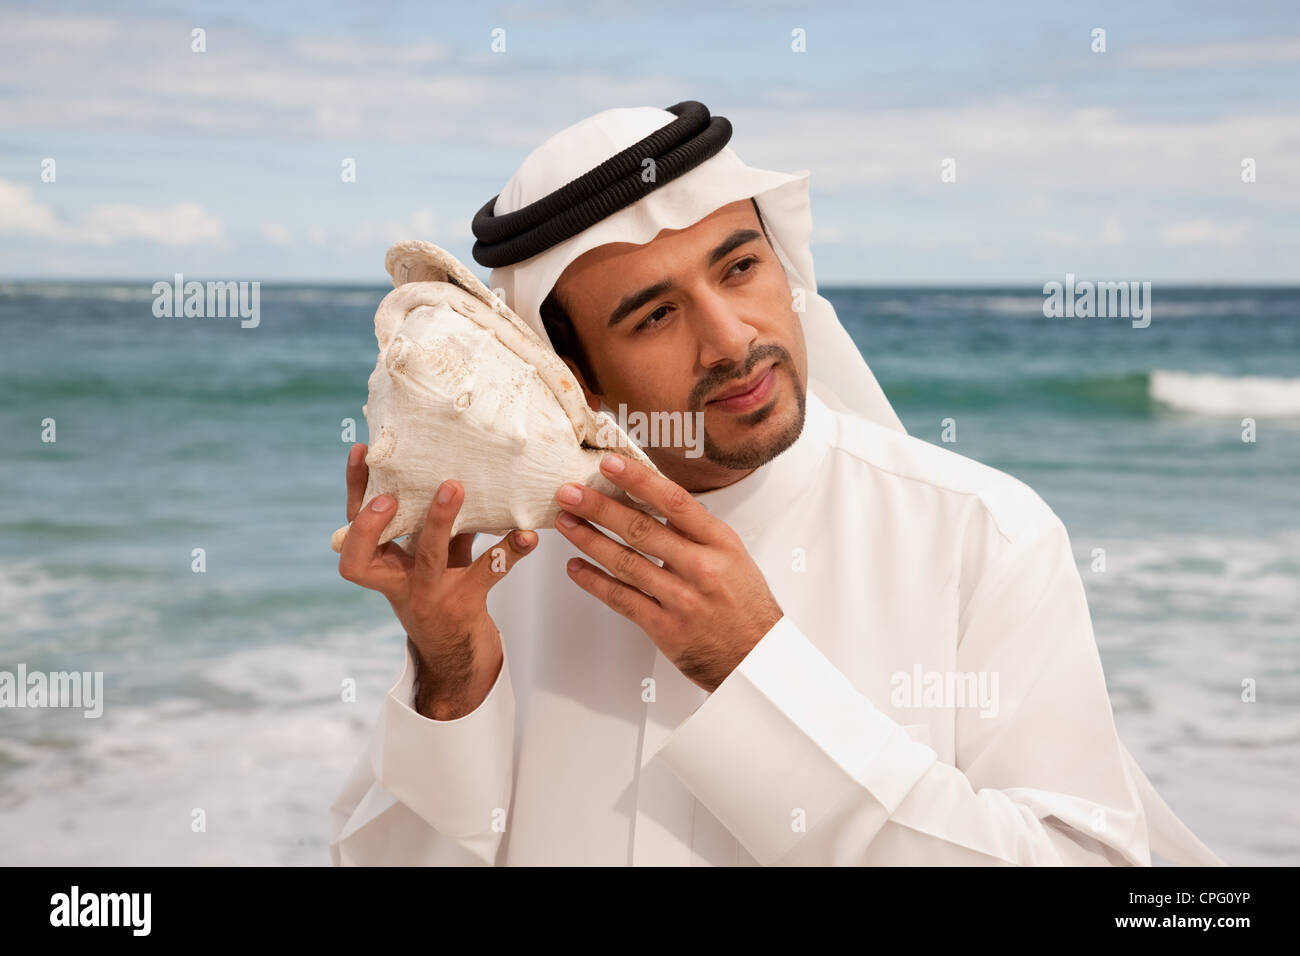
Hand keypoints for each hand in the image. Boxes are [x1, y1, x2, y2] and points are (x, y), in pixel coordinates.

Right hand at [337, 443, 535, 718]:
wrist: (455, 654)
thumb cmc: (440, 589)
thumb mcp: (429, 557)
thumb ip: (434, 521)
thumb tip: (453, 464)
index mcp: (382, 565)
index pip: (352, 527)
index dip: (353, 491)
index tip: (360, 452)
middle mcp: (398, 581)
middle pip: (372, 549)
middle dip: (375, 517)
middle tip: (390, 489)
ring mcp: (429, 594)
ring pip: (429, 556)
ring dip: (440, 521)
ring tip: (455, 487)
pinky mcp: (464, 604)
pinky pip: (488, 572)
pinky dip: (510, 551)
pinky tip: (528, 535)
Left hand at [552, 454, 782, 691]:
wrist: (756, 657)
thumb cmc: (744, 606)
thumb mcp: (733, 556)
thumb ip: (696, 532)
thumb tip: (653, 501)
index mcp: (720, 543)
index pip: (675, 501)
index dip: (639, 480)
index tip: (611, 463)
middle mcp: (701, 568)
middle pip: (641, 530)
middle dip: (599, 508)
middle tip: (570, 493)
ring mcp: (681, 599)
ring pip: (625, 562)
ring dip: (589, 540)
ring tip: (566, 523)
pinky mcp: (664, 628)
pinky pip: (621, 599)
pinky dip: (594, 581)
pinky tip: (576, 567)